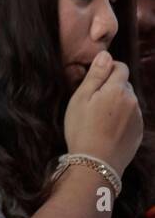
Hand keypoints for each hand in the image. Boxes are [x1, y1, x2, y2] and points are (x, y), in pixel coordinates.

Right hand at [63, 51, 142, 172]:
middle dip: (111, 87)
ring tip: (99, 119)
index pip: (120, 67)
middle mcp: (132, 100)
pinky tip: (107, 129)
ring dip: (116, 103)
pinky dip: (121, 118)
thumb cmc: (82, 129)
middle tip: (92, 103)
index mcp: (117, 89)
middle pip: (124, 84)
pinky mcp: (138, 131)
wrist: (96, 162)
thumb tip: (106, 55)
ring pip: (128, 100)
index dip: (107, 70)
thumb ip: (95, 75)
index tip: (94, 82)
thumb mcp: (80, 99)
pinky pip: (131, 116)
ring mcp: (138, 117)